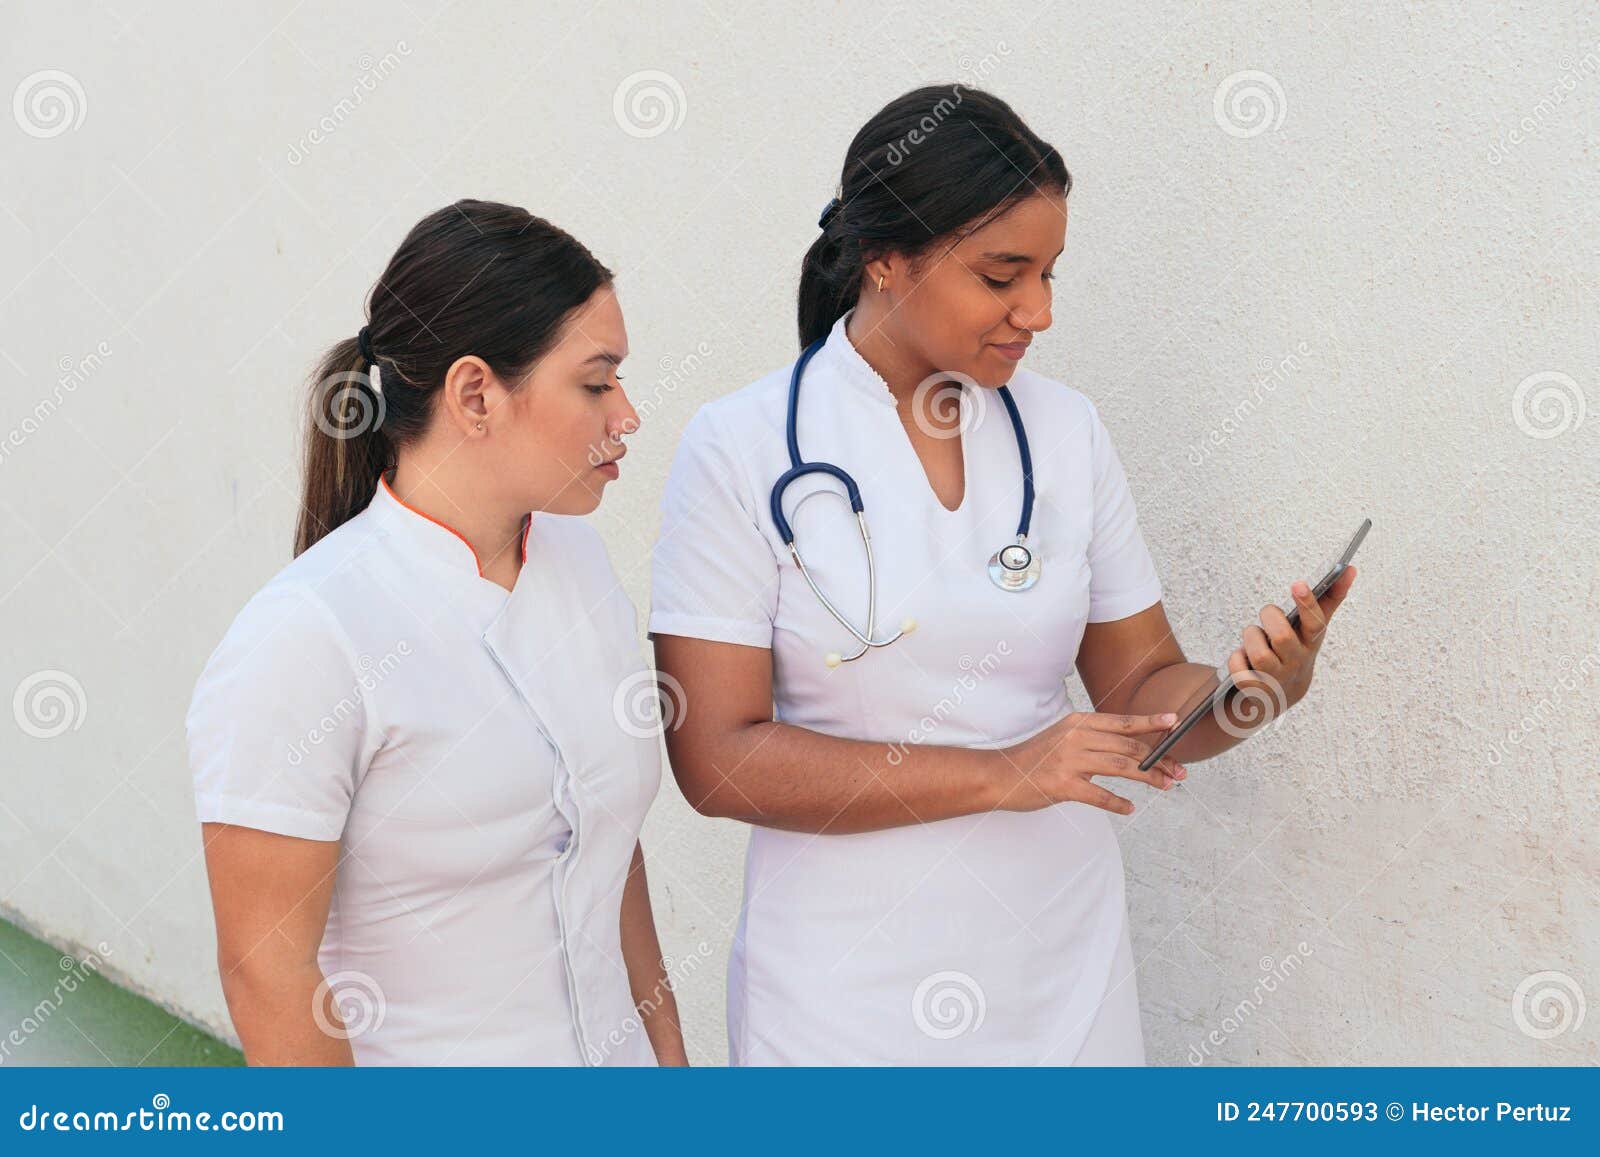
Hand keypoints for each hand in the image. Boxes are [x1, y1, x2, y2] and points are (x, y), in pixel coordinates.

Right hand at [999, 711, 1189, 815]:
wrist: (1000, 775)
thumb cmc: (1034, 759)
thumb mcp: (1063, 737)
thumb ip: (1092, 739)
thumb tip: (1129, 748)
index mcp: (1078, 723)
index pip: (1122, 722)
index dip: (1150, 722)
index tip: (1174, 722)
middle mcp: (1076, 737)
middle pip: (1128, 746)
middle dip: (1159, 759)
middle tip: (1178, 771)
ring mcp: (1069, 761)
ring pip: (1121, 766)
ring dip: (1149, 778)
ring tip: (1166, 786)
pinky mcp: (1063, 785)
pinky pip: (1100, 795)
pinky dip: (1118, 803)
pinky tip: (1129, 808)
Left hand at [1226, 565, 1357, 719]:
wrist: (1280, 693)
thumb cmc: (1295, 649)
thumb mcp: (1312, 627)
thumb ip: (1330, 598)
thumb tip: (1349, 568)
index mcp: (1312, 641)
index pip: (1315, 623)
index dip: (1307, 604)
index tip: (1298, 584)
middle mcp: (1297, 661)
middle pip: (1282, 636)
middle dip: (1269, 618)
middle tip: (1268, 616)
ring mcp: (1277, 678)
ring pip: (1260, 655)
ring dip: (1251, 638)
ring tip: (1255, 639)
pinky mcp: (1256, 690)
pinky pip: (1239, 670)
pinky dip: (1236, 660)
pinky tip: (1243, 659)